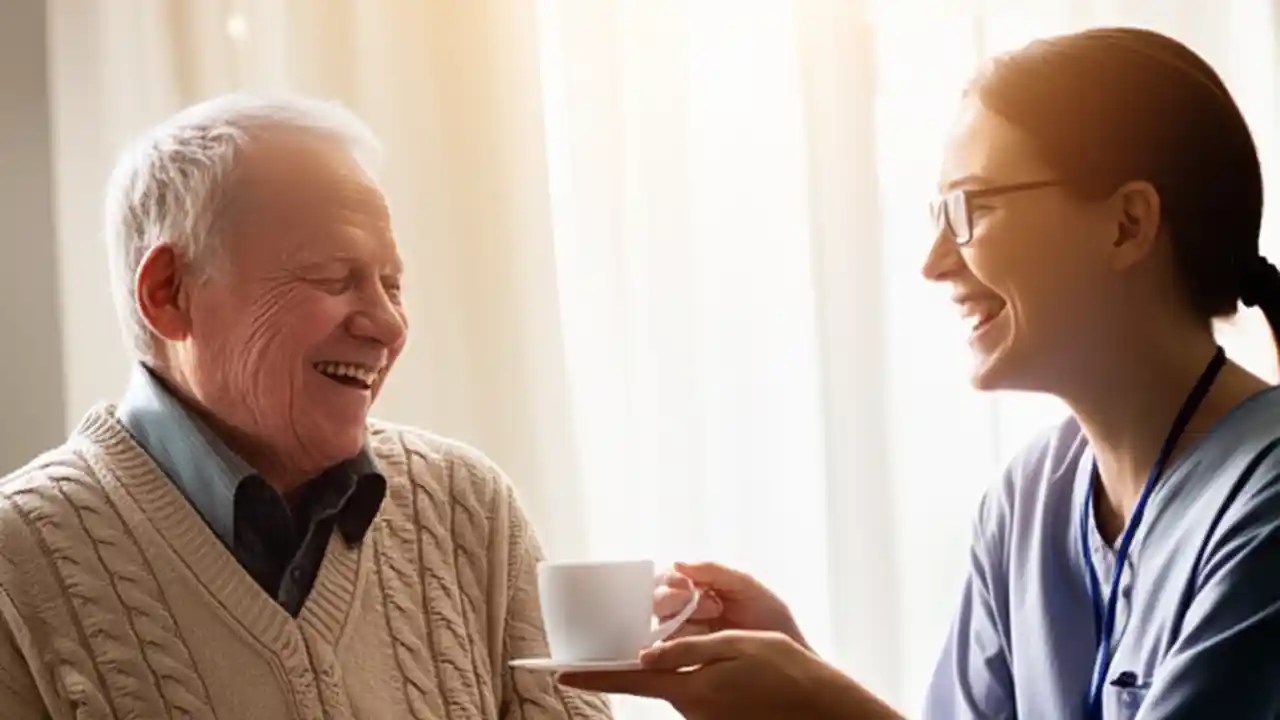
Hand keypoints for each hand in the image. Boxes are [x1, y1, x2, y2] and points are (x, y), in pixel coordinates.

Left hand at [559, 630, 900, 719]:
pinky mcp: (717, 718)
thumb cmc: (783, 670)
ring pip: (672, 684)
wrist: (822, 707)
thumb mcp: (736, 647)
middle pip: (649, 681)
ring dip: (668, 668)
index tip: (560, 674)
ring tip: (685, 650)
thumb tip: (644, 656)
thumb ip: (689, 649)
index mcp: (691, 688)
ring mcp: (705, 717)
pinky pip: (692, 692)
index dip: (592, 677)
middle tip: (615, 647)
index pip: (629, 683)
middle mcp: (692, 708)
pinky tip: (712, 665)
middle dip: (633, 664)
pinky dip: (689, 675)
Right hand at [654, 562, 808, 647]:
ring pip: (660, 628)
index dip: (672, 581)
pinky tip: (690, 648)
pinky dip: (670, 651)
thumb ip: (715, 571)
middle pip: (658, 603)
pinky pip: (667, 657)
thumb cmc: (772, 621)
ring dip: (681, 625)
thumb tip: (678, 563)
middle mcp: (686, 613)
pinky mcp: (687, 665)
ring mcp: (685, 640)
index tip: (687, 585)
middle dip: (676, 602)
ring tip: (712, 626)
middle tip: (709, 607)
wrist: (791, 657)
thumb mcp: (748, 588)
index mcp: (698, 590)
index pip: (668, 580)